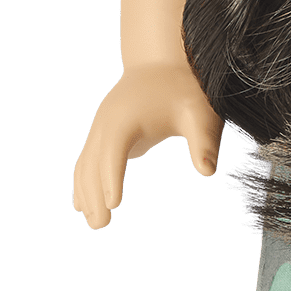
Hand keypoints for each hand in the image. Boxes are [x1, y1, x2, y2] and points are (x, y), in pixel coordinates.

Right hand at [72, 62, 223, 229]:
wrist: (164, 64)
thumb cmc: (186, 91)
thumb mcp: (201, 115)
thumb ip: (204, 143)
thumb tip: (207, 171)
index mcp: (126, 118)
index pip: (114, 151)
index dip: (112, 178)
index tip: (114, 205)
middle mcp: (106, 123)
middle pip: (92, 162)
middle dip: (94, 194)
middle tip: (101, 226)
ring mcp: (101, 127)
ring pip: (84, 164)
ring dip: (85, 193)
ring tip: (94, 222)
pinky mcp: (104, 133)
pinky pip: (87, 160)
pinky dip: (83, 182)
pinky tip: (83, 205)